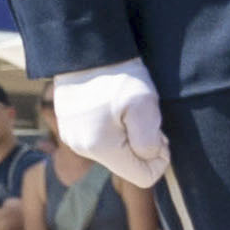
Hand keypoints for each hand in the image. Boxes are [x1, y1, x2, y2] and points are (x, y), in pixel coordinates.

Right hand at [53, 61, 167, 189]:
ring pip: (114, 155)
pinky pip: (99, 144)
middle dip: (142, 149)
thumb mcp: (144, 106)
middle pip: (127, 166)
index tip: (160, 135)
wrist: (87, 52)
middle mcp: (81, 147)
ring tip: (126, 113)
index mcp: (100, 146)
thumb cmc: (118, 76)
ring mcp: (72, 138)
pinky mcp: (69, 129)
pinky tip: (111, 111)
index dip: (159, 160)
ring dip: (128, 140)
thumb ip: (149, 141)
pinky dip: (112, 133)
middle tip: (143, 120)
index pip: (144, 177)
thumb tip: (146, 157)